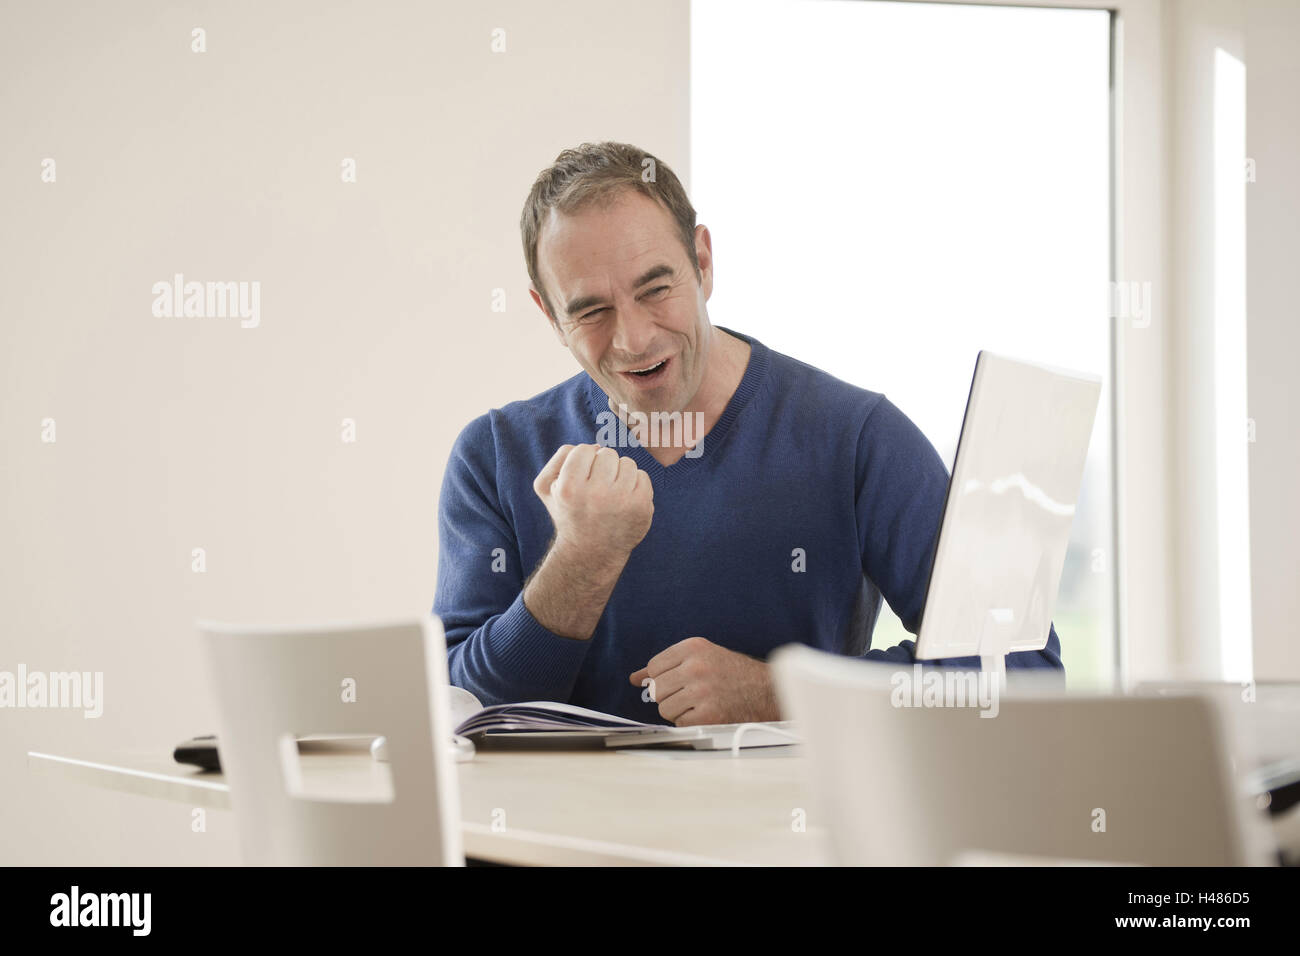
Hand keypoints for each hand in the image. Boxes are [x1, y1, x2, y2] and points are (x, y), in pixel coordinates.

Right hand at [533, 444, 653, 559]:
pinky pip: (642, 476)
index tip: (581, 480)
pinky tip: (624, 502)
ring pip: (627, 463)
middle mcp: (596, 494)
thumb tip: (598, 446)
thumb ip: (562, 456)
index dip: (583, 462)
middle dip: (602, 467)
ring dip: (620, 475)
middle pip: (607, 453)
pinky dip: (635, 485)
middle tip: (596, 490)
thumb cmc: (569, 513)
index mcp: (569, 488)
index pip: (583, 449)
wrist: (592, 552)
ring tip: (610, 496)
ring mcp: (622, 501)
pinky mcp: (641, 507)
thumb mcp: (547, 487)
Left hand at [628, 636, 780, 725]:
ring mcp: (701, 692)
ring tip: (700, 703)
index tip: (680, 681)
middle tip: (693, 694)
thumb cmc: (732, 673)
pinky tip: (707, 713)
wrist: (766, 691)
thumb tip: (635, 678)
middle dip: (670, 695)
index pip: (654, 667)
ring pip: (665, 708)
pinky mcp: (708, 716)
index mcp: (693, 647)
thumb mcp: (701, 656)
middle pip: (656, 689)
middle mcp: (696, 667)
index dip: (664, 678)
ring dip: (678, 710)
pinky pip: (679, 723)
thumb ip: (667, 665)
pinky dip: (690, 722)